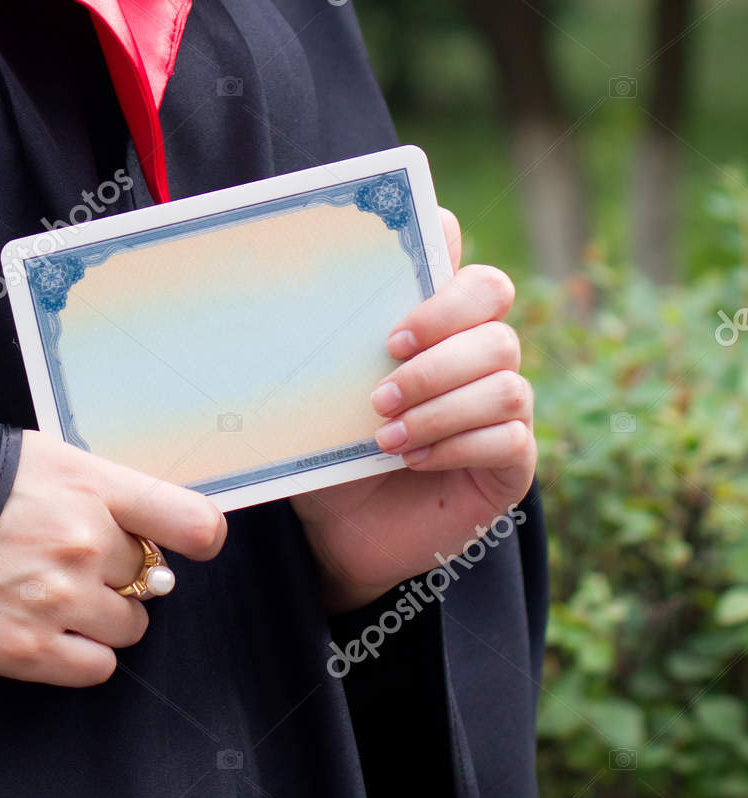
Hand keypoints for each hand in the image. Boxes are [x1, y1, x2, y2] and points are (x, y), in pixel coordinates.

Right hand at [0, 430, 226, 686]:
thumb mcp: (29, 458)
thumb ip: (91, 488)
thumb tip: (138, 527)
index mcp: (89, 484)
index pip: (193, 523)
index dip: (197, 541)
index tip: (185, 547)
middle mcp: (85, 542)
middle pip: (150, 579)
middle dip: (118, 576)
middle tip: (70, 566)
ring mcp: (60, 599)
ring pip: (130, 626)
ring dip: (102, 618)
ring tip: (52, 598)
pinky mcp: (31, 651)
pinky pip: (97, 667)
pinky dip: (80, 655)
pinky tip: (44, 631)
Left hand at [291, 210, 535, 612]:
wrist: (337, 532)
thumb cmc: (327, 450)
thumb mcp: (319, 394)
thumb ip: (326, 345)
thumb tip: (286, 287)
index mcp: (435, 324)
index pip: (463, 264)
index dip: (446, 266)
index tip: (392, 320)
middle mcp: (477, 355)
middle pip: (496, 302)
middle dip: (440, 337)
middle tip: (384, 370)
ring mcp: (502, 407)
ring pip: (504, 379)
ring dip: (439, 403)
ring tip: (384, 431)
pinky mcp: (512, 462)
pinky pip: (509, 438)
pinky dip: (456, 445)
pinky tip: (411, 461)